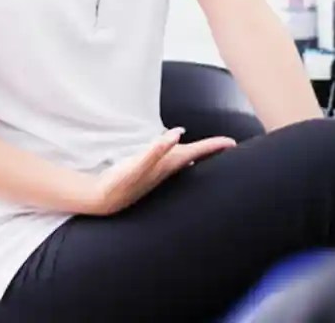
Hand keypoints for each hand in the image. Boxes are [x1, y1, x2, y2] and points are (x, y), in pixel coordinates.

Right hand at [85, 127, 235, 215]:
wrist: (103, 201)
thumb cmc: (119, 182)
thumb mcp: (136, 164)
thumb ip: (157, 148)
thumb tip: (178, 133)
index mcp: (168, 165)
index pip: (197, 152)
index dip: (214, 146)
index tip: (232, 142)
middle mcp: (168, 171)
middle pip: (196, 157)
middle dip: (212, 151)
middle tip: (229, 145)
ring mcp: (160, 174)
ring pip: (186, 162)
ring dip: (200, 156)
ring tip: (213, 152)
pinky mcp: (151, 176)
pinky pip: (174, 165)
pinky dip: (183, 159)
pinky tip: (184, 160)